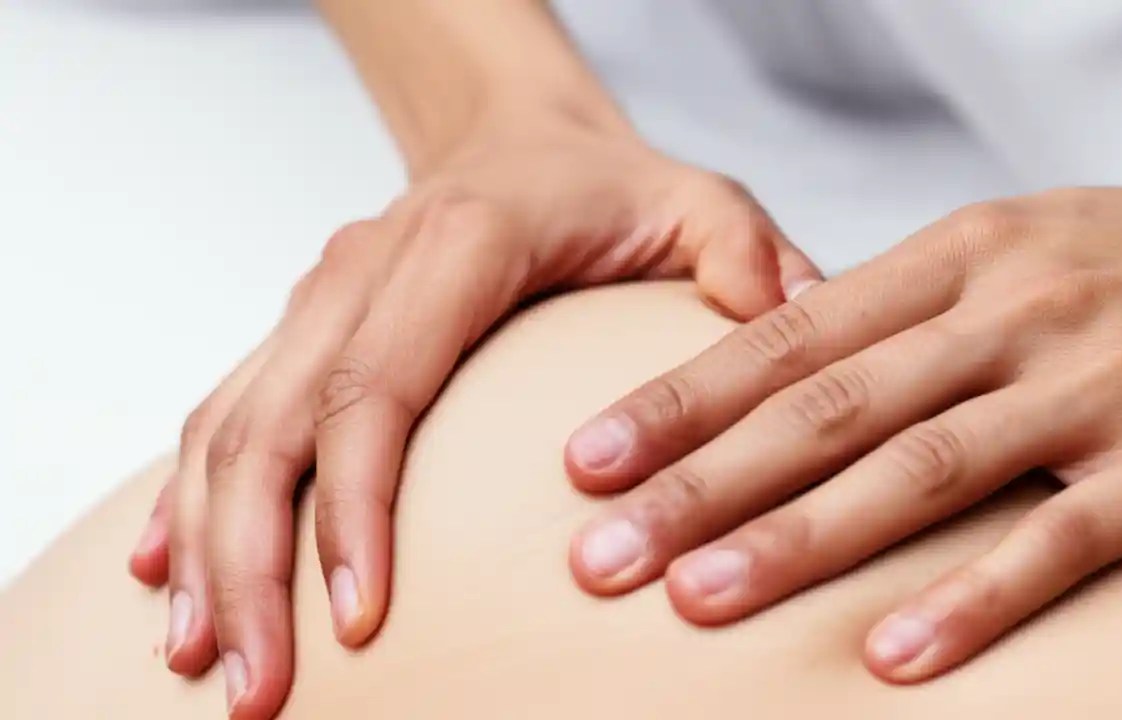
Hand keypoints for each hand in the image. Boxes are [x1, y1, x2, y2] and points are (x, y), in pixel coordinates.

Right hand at [126, 109, 820, 716]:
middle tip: (258, 689)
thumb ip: (745, 256)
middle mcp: (360, 270)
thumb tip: (783, 325)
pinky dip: (188, 498)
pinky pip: (222, 412)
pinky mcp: (298, 326)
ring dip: (205, 550)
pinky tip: (165, 574)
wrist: (517, 134)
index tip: (358, 619)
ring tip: (205, 661)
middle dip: (254, 566)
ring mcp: (317, 299)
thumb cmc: (604, 186)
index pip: (379, 388)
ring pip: (229, 428)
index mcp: (455, 245)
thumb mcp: (699, 202)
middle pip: (277, 427)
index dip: (353, 507)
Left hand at [565, 187, 1121, 681]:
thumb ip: (905, 310)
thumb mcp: (1020, 254)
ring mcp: (1097, 384)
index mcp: (962, 255)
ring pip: (920, 471)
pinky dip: (972, 601)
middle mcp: (1015, 310)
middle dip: (700, 484)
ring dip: (799, 542)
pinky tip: (891, 659)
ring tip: (696, 601)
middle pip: (827, 409)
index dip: (680, 402)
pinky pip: (1060, 542)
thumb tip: (775, 352)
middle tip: (599, 551)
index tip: (586, 460)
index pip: (787, 336)